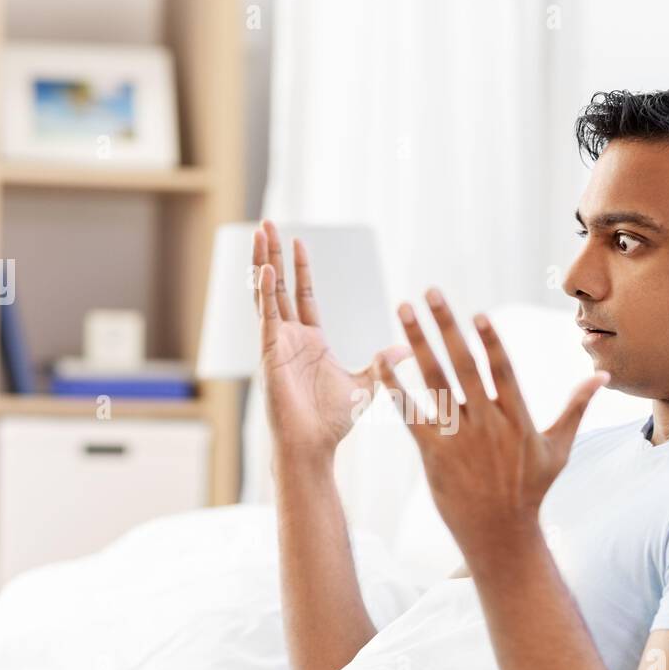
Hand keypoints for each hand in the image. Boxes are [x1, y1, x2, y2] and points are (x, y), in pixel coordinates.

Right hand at [252, 220, 408, 462]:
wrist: (314, 446)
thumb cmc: (333, 422)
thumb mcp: (366, 383)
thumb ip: (383, 362)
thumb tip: (408, 348)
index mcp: (310, 341)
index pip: (302, 294)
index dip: (300, 268)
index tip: (300, 240)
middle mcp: (289, 338)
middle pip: (278, 286)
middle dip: (274, 254)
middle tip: (267, 223)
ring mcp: (276, 344)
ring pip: (266, 294)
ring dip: (262, 263)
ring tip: (260, 233)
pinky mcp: (269, 354)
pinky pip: (266, 318)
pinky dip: (264, 293)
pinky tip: (264, 270)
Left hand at [372, 289, 607, 560]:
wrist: (500, 535)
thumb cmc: (531, 491)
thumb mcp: (558, 449)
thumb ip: (576, 407)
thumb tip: (602, 376)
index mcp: (517, 418)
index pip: (502, 370)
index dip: (489, 341)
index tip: (476, 313)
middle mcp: (487, 424)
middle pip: (463, 365)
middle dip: (445, 325)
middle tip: (430, 292)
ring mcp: (458, 438)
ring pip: (433, 381)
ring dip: (416, 342)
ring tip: (403, 310)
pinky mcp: (434, 454)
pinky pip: (411, 414)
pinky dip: (396, 387)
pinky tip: (382, 360)